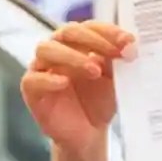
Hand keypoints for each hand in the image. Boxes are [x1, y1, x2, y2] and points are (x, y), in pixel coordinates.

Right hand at [21, 21, 136, 151]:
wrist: (88, 134)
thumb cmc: (100, 101)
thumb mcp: (114, 80)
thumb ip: (118, 62)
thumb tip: (130, 46)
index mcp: (79, 43)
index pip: (90, 27)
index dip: (109, 31)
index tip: (129, 42)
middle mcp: (58, 50)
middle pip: (67, 31)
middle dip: (93, 40)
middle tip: (114, 53)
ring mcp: (42, 68)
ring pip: (46, 49)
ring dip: (72, 56)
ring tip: (95, 71)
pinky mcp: (31, 90)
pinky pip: (34, 79)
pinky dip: (49, 79)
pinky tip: (65, 83)